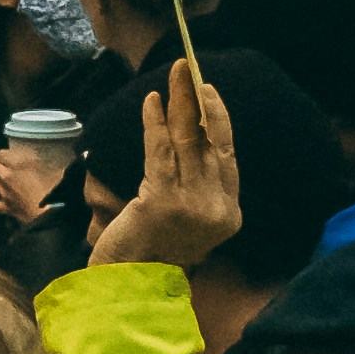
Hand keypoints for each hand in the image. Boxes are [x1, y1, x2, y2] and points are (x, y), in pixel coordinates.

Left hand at [0, 139, 68, 222]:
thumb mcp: (65, 173)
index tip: (13, 154)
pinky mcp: (7, 208)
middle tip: (2, 162)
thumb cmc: (60, 193)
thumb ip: (71, 164)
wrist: (53, 217)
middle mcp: (8, 177)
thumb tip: (84, 155)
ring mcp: (6, 193)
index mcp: (20, 164)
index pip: (2, 153)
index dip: (6, 153)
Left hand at [91, 60, 238, 272]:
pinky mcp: (163, 202)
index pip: (228, 157)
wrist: (126, 286)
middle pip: (210, 142)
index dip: (220, 120)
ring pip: (187, 142)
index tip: (209, 91)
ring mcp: (192, 207)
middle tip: (189, 67)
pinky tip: (150, 101)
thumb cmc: (150, 249)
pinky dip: (154, 122)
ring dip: (179, 102)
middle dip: (199, 100)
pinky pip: (160, 151)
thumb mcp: (184, 216)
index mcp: (228, 214)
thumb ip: (195, 184)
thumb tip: (191, 133)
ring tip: (174, 73)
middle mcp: (217, 210)